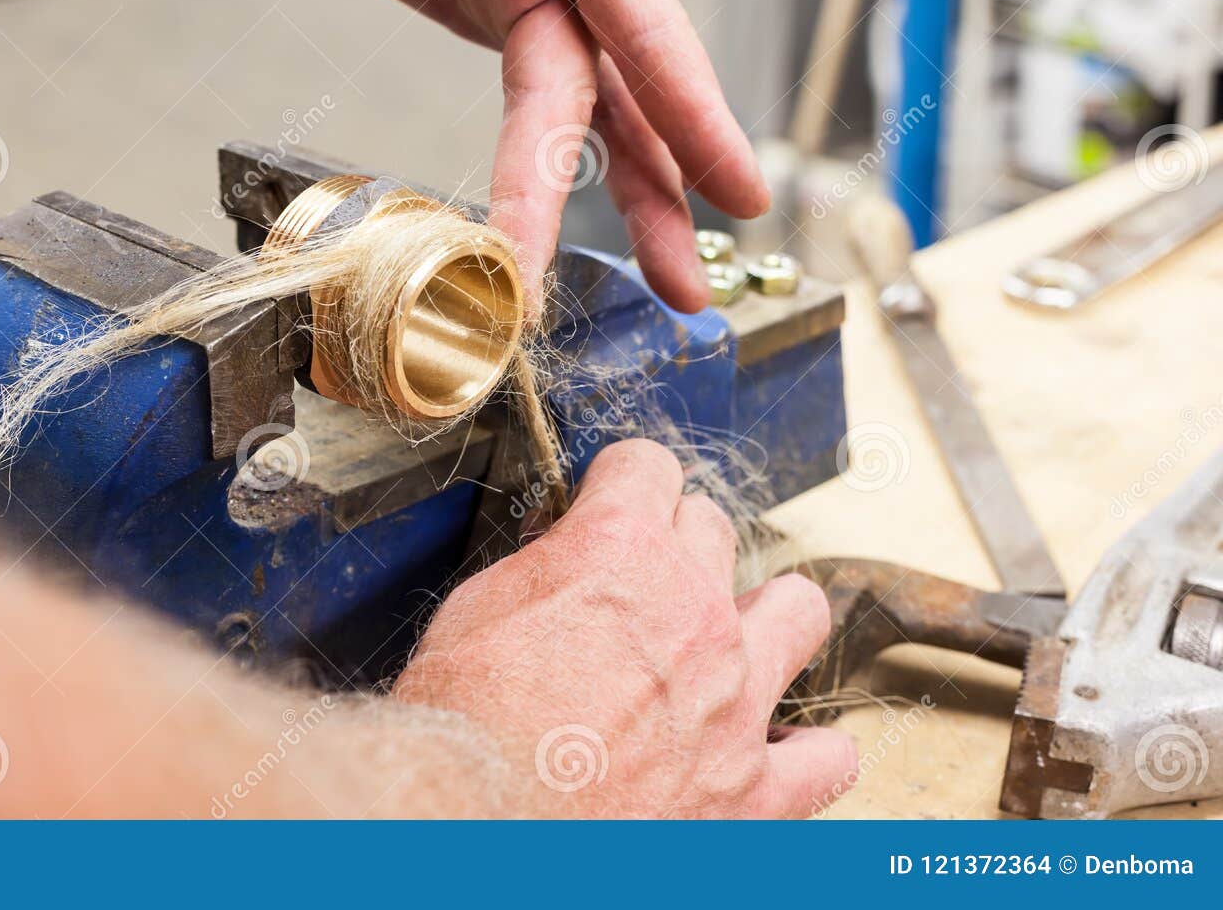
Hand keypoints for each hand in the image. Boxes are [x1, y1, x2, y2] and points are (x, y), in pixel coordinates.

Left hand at [206, 0, 767, 309]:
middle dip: (662, 187)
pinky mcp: (492, 18)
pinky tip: (559, 219)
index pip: (647, 18)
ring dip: (626, 198)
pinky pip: (533, 109)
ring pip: (592, 113)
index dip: (693, 108)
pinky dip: (547, 170)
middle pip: (629, 89)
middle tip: (691, 284)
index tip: (733, 187)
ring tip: (666, 283)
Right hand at [394, 440, 856, 816]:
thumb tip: (558, 559)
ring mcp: (736, 697)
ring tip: (734, 638)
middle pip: (714, 528)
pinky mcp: (755, 788)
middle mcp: (694, 609)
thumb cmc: (463, 723)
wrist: (479, 820)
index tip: (612, 501)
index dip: (622, 483)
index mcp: (622, 550)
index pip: (649, 465)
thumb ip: (539, 568)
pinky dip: (804, 751)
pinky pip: (824, 757)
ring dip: (766, 614)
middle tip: (641, 579)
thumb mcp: (475, 607)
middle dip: (676, 542)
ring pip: (797, 610)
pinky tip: (776, 750)